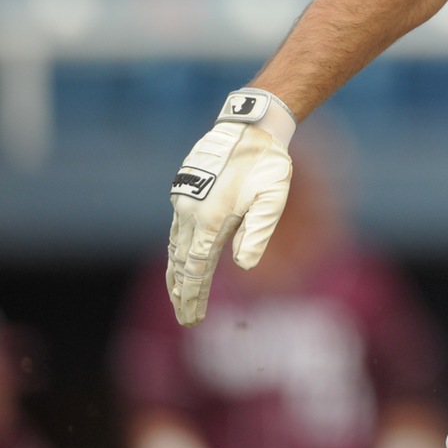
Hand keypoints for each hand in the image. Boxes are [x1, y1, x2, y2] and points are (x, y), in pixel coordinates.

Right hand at [166, 89, 295, 324]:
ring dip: (176, 273)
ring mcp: (183, 199)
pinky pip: (176, 229)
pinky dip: (177, 250)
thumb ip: (258, 232)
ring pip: (175, 246)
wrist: (249, 128)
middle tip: (185, 317)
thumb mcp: (272, 198)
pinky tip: (180, 260)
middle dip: (182, 292)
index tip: (192, 319)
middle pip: (181, 263)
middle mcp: (190, 212)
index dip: (193, 296)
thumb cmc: (267, 164)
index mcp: (211, 219)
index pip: (196, 269)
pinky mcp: (183, 190)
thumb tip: (243, 266)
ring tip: (179, 295)